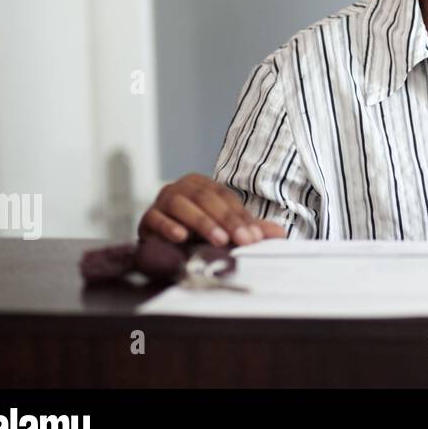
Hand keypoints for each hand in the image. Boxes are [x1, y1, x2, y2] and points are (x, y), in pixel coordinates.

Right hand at [137, 173, 286, 246]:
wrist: (163, 244)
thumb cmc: (199, 232)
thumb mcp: (227, 229)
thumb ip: (251, 228)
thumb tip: (280, 234)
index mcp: (203, 184)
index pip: (226, 197)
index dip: (241, 216)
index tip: (255, 237)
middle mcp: (181, 188)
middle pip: (206, 199)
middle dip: (227, 220)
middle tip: (243, 240)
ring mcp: (162, 201)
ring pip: (182, 206)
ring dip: (203, 223)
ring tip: (219, 240)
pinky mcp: (147, 218)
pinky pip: (156, 219)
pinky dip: (169, 227)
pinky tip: (181, 237)